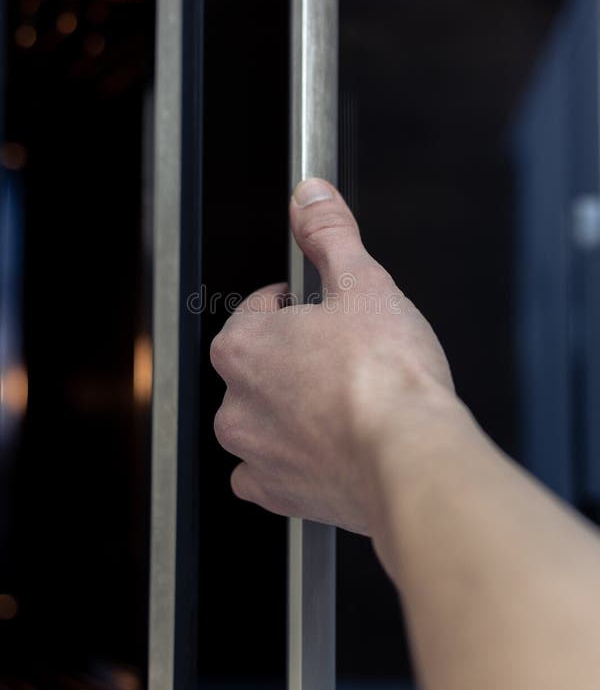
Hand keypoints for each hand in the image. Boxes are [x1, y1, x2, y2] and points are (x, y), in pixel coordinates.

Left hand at [210, 178, 454, 534]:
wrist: (411, 458)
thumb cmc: (388, 377)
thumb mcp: (362, 282)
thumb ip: (328, 234)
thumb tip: (310, 196)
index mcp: (245, 346)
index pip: (258, 310)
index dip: (294, 305)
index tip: (319, 309)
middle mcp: (236, 402)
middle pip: (259, 366)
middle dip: (294, 357)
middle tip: (341, 357)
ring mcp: (254, 452)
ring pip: (260, 419)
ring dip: (291, 409)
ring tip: (341, 404)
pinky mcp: (278, 494)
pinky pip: (265, 474)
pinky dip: (289, 461)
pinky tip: (325, 449)